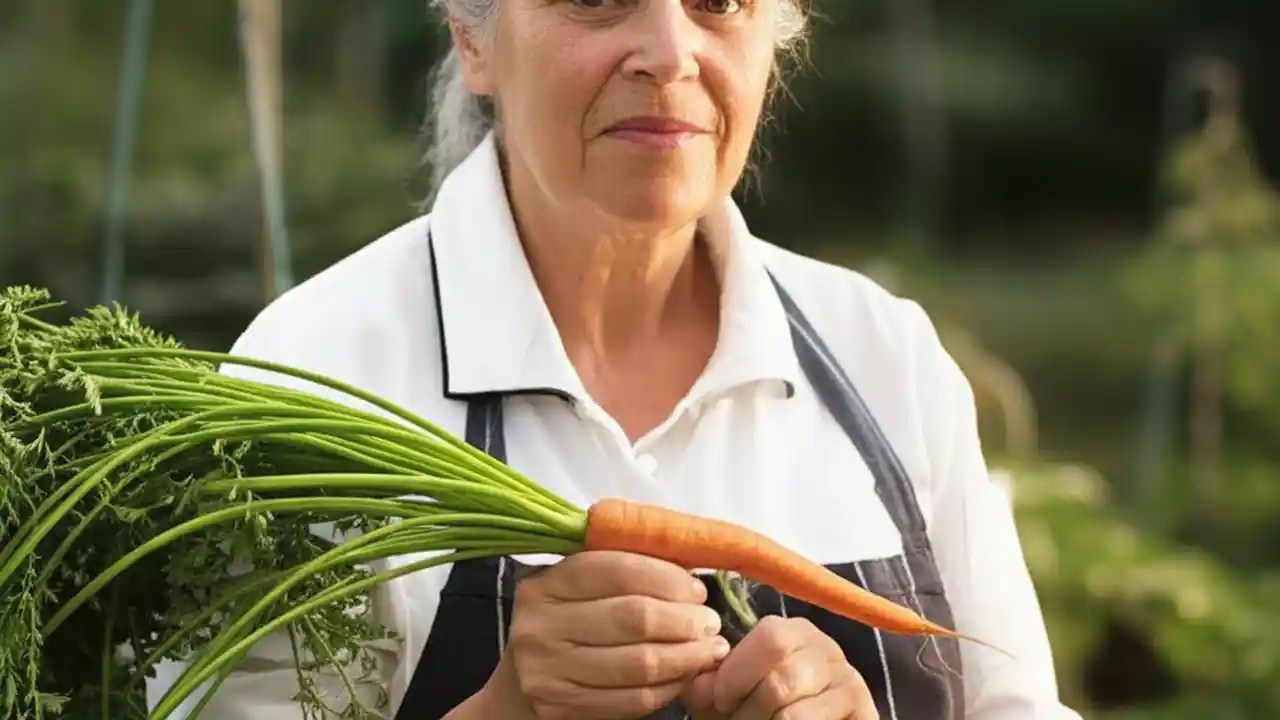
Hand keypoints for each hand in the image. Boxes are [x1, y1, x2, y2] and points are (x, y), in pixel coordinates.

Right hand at [475, 550, 730, 719]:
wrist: (517, 686)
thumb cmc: (564, 623)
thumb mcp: (579, 587)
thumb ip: (624, 569)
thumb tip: (692, 559)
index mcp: (547, 582)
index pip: (619, 570)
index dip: (668, 579)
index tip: (696, 590)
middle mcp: (541, 625)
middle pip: (634, 617)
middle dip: (685, 620)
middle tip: (710, 623)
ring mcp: (549, 671)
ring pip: (640, 663)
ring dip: (687, 656)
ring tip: (709, 649)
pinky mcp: (564, 708)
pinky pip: (634, 700)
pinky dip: (671, 687)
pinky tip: (685, 675)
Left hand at [679, 616, 878, 718]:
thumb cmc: (757, 711)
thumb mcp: (727, 695)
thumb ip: (707, 686)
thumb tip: (700, 686)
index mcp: (793, 631)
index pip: (770, 638)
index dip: (737, 675)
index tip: (721, 702)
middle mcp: (827, 649)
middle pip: (781, 680)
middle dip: (749, 712)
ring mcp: (849, 682)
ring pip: (795, 714)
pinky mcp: (863, 713)